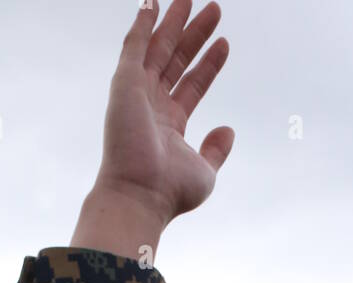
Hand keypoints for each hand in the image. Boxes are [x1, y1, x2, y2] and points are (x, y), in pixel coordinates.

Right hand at [93, 0, 233, 229]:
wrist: (141, 194)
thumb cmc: (170, 191)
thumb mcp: (205, 171)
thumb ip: (216, 149)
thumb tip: (227, 129)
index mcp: (170, 124)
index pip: (193, 84)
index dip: (209, 64)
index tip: (224, 43)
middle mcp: (152, 105)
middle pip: (178, 60)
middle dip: (195, 34)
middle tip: (214, 9)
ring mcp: (137, 92)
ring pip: (159, 47)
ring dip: (174, 21)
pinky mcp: (125, 83)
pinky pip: (134, 45)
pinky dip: (142, 23)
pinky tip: (151, 2)